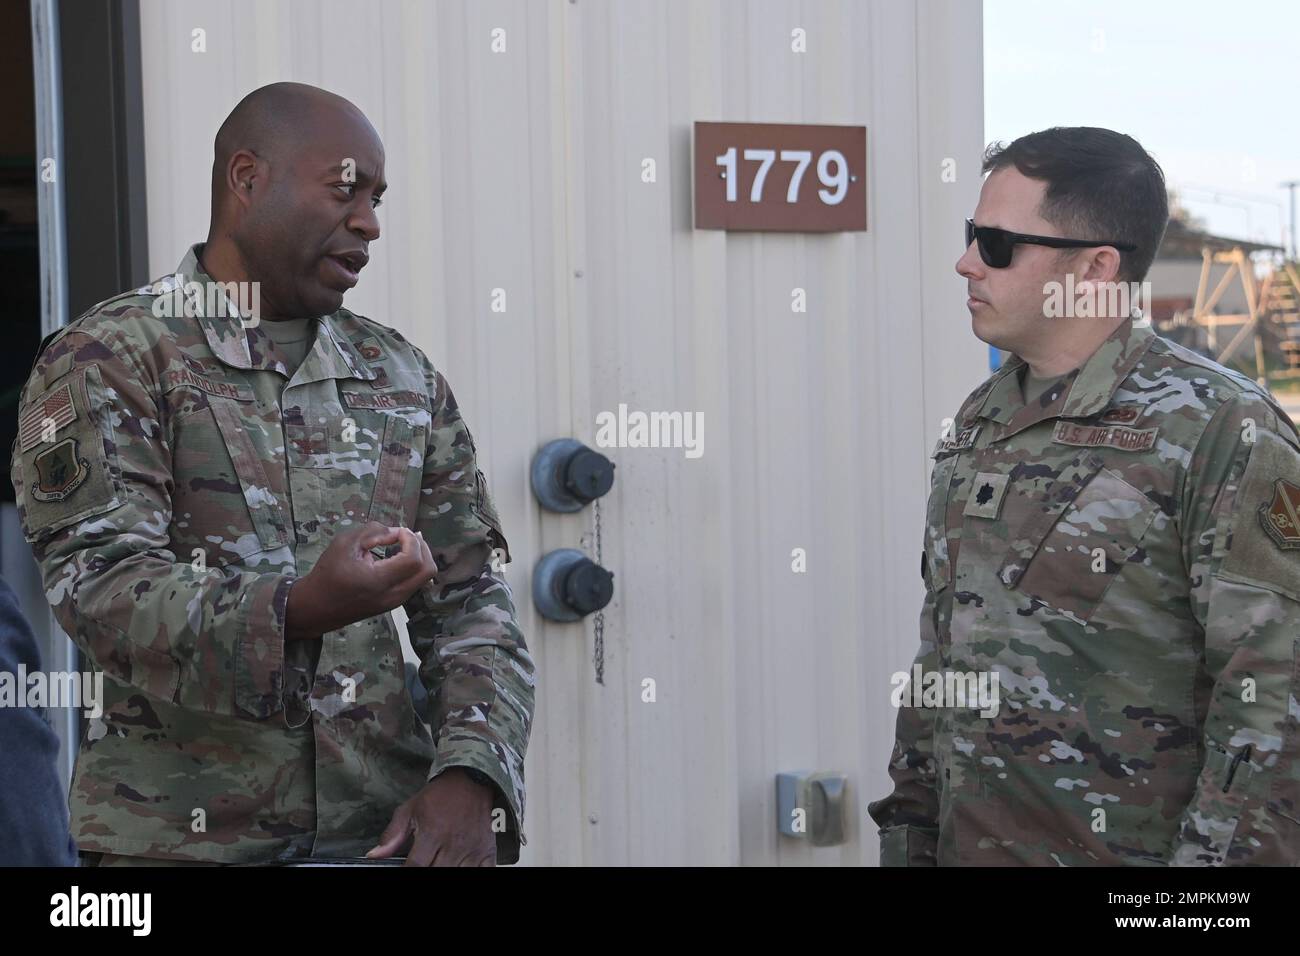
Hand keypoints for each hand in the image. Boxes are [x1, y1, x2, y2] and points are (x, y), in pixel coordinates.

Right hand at [285, 521, 436, 638]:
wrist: (316, 607)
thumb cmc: (327, 573)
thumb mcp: (344, 543)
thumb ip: (372, 532)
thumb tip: (395, 532)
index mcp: (379, 581)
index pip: (413, 559)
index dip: (410, 540)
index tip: (396, 532)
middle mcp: (392, 595)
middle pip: (428, 570)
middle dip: (422, 546)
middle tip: (406, 535)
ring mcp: (395, 602)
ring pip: (425, 578)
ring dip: (420, 556)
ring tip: (404, 543)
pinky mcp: (394, 604)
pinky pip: (415, 583)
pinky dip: (414, 567)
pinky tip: (400, 556)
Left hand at [366, 769, 496, 865]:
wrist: (470, 780)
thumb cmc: (439, 795)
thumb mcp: (410, 809)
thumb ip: (392, 835)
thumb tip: (374, 855)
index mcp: (432, 833)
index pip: (415, 867)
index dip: (407, 872)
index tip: (405, 869)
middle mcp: (453, 844)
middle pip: (436, 873)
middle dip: (427, 871)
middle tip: (425, 862)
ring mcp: (472, 849)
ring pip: (457, 874)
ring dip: (447, 871)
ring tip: (439, 863)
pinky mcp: (487, 851)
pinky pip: (483, 872)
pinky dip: (473, 873)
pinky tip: (461, 867)